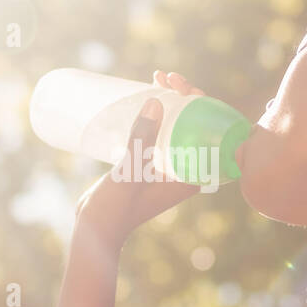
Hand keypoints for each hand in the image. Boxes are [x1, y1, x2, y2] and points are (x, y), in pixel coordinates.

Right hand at [74, 71, 205, 245]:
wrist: (95, 230)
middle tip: (167, 77)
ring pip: (177, 126)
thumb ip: (143, 138)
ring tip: (156, 78)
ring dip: (172, 101)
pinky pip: (160, 132)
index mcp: (191, 176)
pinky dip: (158, 113)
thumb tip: (156, 100)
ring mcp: (166, 167)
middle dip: (187, 97)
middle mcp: (183, 171)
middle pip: (195, 126)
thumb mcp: (131, 170)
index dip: (205, 105)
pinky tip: (148, 96)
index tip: (187, 87)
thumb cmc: (117, 208)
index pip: (210, 134)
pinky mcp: (148, 164)